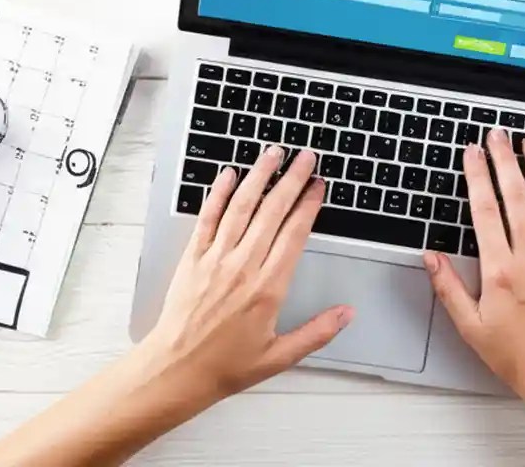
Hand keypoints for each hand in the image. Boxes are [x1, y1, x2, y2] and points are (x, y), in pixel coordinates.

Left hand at [0, 147, 350, 466]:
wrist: (177, 370)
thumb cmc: (225, 366)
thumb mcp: (280, 356)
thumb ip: (317, 332)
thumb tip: (346, 314)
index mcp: (268, 288)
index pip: (294, 234)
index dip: (309, 205)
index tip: (318, 185)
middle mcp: (242, 267)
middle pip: (272, 212)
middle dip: (291, 180)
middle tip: (305, 157)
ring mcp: (215, 259)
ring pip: (240, 207)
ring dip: (258, 177)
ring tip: (272, 154)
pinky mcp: (193, 258)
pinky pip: (207, 219)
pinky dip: (218, 194)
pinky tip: (228, 175)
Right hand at [423, 129, 524, 466]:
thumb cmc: (517, 357)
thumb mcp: (469, 326)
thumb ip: (448, 287)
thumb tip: (431, 256)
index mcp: (501, 271)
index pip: (485, 211)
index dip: (476, 176)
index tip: (472, 153)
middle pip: (517, 197)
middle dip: (505, 160)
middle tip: (498, 135)